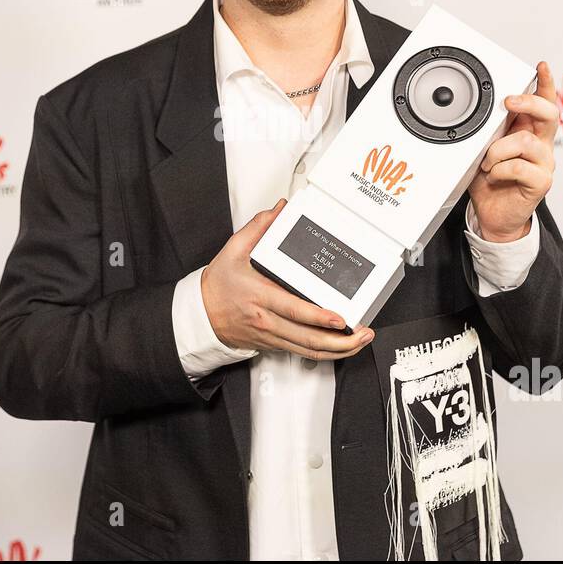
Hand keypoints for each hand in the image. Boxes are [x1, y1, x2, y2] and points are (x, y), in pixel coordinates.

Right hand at [200, 198, 375, 359]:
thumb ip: (259, 227)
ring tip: (358, 340)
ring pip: (309, 350)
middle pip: (308, 338)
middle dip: (339, 340)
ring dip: (337, 350)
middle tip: (360, 332)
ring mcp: (272, 335)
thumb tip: (280, 209)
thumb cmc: (218, 286)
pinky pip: (303, 353)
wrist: (202, 314)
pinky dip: (325, 353)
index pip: (294, 310)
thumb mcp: (233, 250)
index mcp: (260, 296)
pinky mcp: (274, 344)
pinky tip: (341, 347)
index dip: (318, 317)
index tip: (339, 318)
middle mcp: (268, 320)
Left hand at [467, 60, 558, 241]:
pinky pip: (521, 167)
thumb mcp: (485, 147)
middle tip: (508, 101)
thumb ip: (492, 130)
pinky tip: (494, 175)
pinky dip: (501, 169)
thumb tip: (487, 112)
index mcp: (530, 131)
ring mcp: (544, 163)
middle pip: (549, 114)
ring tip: (488, 162)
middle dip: (528, 102)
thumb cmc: (490, 180)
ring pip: (527, 142)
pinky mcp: (541, 182)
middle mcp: (541, 144)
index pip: (544, 102)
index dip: (545, 83)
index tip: (541, 66)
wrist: (494, 214)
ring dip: (499, 149)